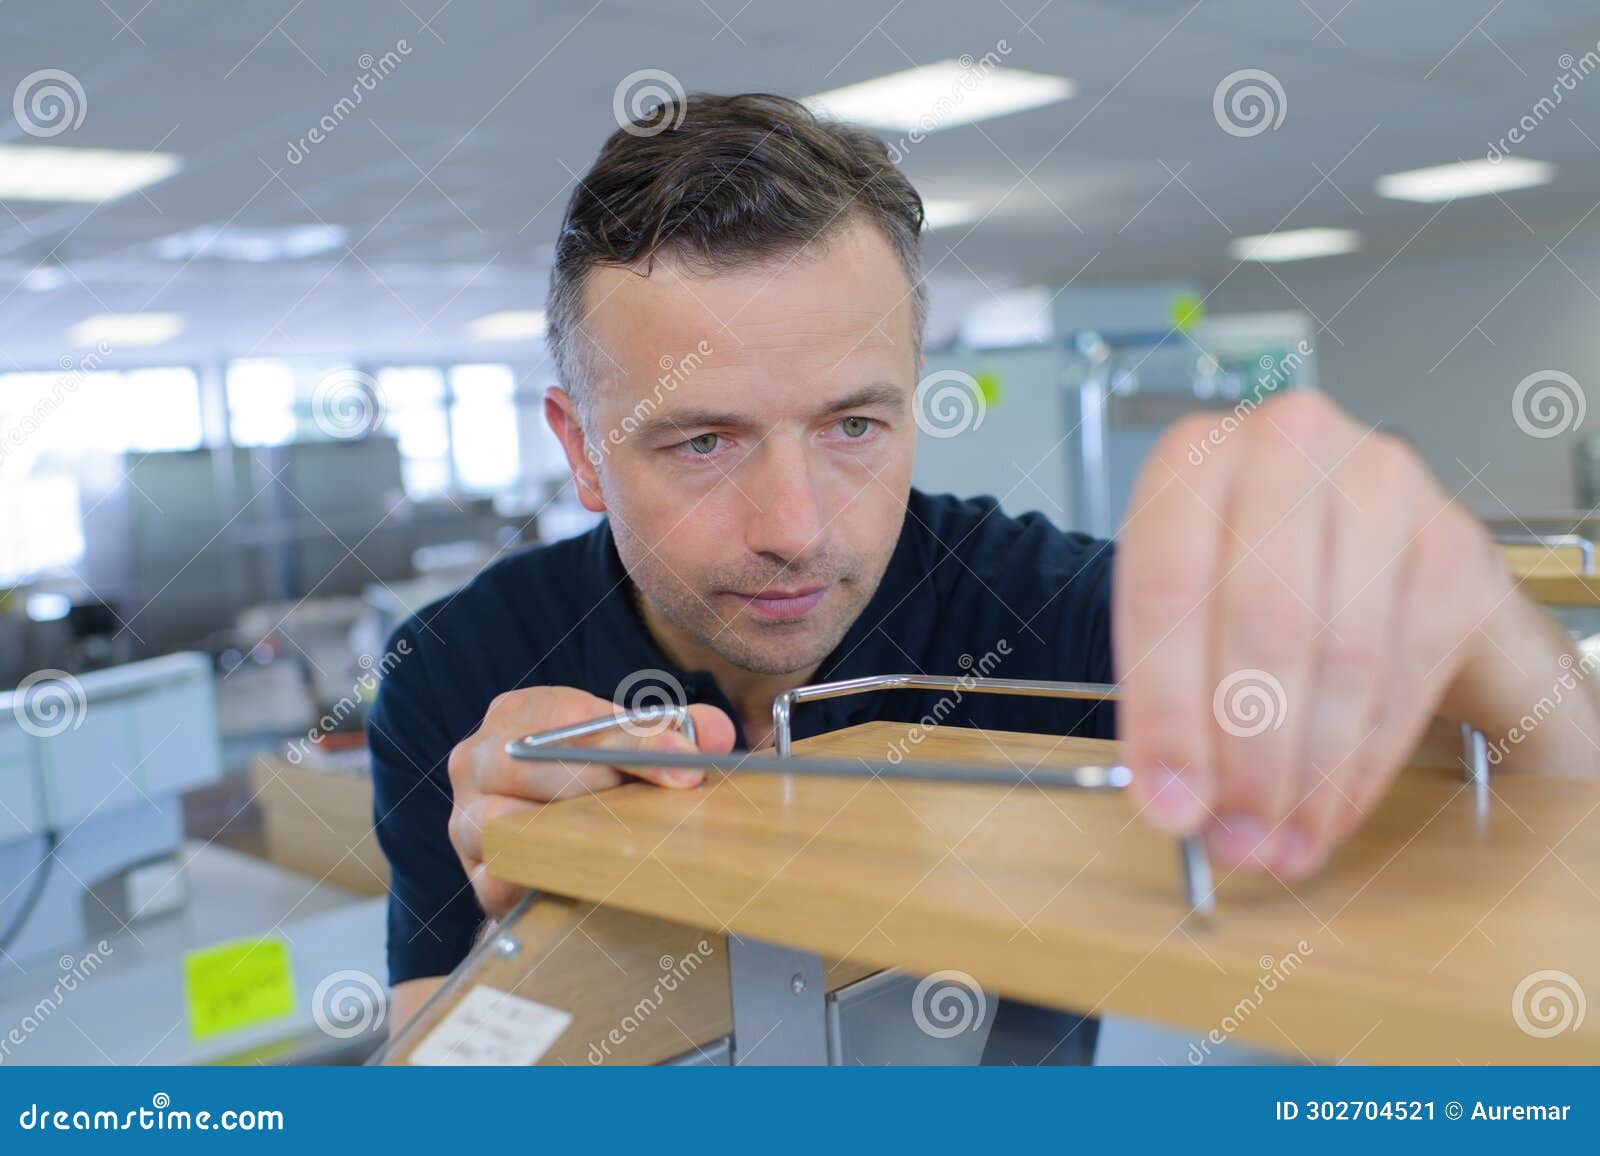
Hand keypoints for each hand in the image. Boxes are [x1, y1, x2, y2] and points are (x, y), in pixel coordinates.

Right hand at [446, 686, 734, 917]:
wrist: (560, 844)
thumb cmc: (596, 782)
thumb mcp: (634, 746)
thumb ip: (677, 731)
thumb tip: (713, 734)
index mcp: (516, 715)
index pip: (567, 715)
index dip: (630, 736)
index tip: (682, 757)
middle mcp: (478, 760)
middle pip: (527, 760)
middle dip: (600, 776)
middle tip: (660, 796)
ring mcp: (468, 818)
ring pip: (506, 818)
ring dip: (570, 827)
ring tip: (626, 835)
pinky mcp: (478, 876)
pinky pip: (499, 877)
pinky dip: (542, 876)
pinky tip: (586, 878)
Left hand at [1114, 390, 1537, 878]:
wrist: (1362, 550)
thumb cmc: (1250, 577)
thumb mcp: (1180, 617)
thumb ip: (1166, 702)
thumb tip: (1175, 804)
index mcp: (1191, 458)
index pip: (1167, 587)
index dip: (1167, 710)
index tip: (1167, 801)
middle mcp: (1287, 447)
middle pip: (1261, 619)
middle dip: (1245, 752)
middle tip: (1234, 836)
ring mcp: (1381, 485)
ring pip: (1340, 650)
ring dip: (1308, 770)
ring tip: (1280, 839)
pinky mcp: (1454, 543)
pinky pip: (1408, 669)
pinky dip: (1365, 757)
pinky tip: (1331, 805)